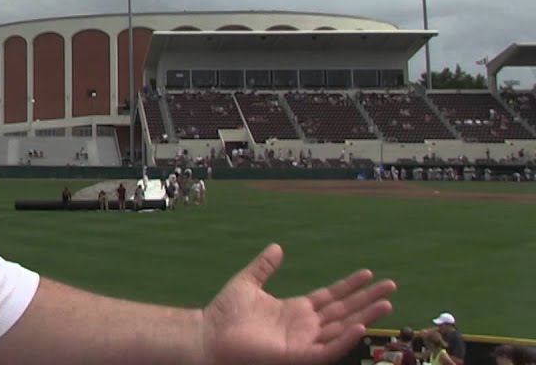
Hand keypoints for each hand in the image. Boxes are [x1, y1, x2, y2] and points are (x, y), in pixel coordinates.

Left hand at [199, 243, 395, 364]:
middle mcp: (305, 326)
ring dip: (364, 316)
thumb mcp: (248, 283)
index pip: (330, 297)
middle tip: (391, 286)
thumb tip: (277, 247)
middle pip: (344, 311)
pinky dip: (344, 340)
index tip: (369, 274)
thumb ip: (264, 267)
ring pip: (342, 329)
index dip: (350, 286)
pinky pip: (327, 350)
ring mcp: (303, 342)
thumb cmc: (225, 313)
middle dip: (367, 299)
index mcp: (295, 310)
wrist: (209, 334)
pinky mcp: (298, 356)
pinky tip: (359, 326)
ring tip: (386, 303)